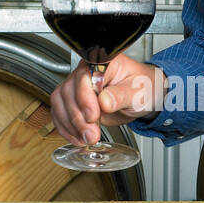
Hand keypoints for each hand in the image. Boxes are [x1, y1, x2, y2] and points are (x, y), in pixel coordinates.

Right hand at [49, 53, 166, 145]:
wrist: (143, 95)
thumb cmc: (142, 86)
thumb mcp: (137, 91)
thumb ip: (120, 96)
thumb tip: (104, 101)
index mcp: (101, 64)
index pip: (84, 77)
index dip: (84, 98)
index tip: (92, 116)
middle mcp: (85, 74)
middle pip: (68, 93)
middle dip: (78, 118)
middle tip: (91, 134)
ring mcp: (77, 88)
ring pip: (60, 103)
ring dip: (70, 125)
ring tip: (87, 138)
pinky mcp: (73, 102)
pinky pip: (60, 113)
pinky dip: (66, 128)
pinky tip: (77, 138)